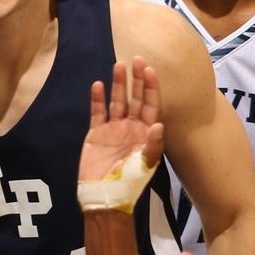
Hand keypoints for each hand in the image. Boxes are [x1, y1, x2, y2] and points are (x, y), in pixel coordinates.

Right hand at [80, 56, 163, 183]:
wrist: (104, 194)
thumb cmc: (129, 181)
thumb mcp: (145, 165)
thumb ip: (152, 145)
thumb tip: (159, 123)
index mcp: (146, 133)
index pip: (151, 105)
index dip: (151, 88)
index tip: (150, 70)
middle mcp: (131, 127)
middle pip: (135, 99)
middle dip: (137, 80)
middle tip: (136, 59)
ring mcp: (113, 129)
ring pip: (117, 101)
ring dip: (118, 84)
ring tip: (118, 66)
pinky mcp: (96, 133)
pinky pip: (97, 112)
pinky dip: (97, 99)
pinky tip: (97, 85)